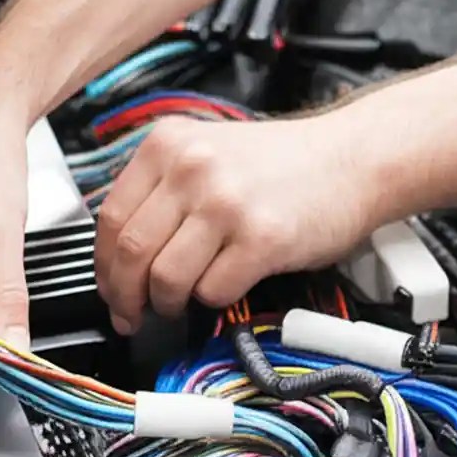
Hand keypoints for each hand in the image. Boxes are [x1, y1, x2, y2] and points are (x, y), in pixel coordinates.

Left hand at [95, 116, 384, 333]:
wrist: (353, 159)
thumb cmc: (284, 164)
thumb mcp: (208, 151)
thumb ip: (163, 189)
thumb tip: (121, 252)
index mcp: (168, 143)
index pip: (110, 217)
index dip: (103, 265)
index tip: (110, 287)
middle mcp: (192, 167)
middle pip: (130, 252)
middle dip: (125, 296)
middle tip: (131, 313)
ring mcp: (226, 203)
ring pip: (165, 278)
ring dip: (166, 303)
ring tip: (179, 303)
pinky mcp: (261, 238)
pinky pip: (212, 291)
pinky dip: (211, 302)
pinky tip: (222, 289)